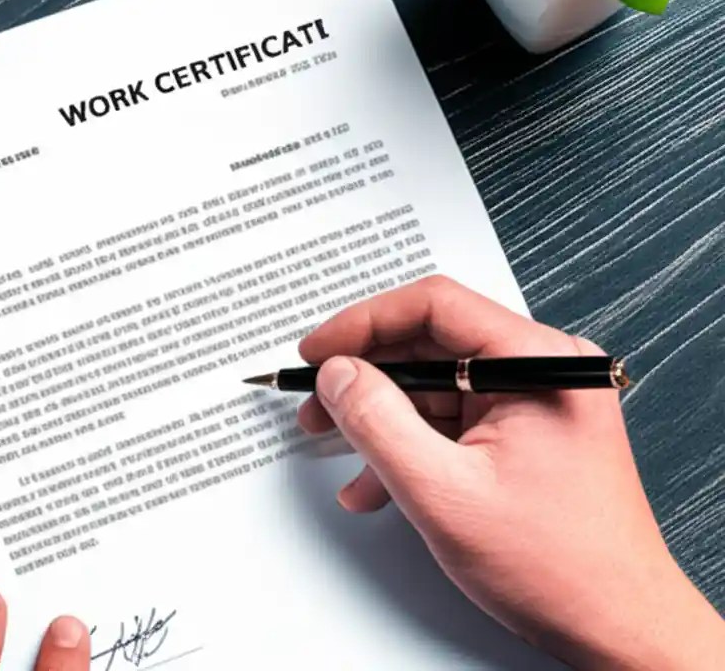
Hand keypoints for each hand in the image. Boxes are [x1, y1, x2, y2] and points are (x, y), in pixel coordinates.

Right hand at [297, 276, 724, 669]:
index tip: (317, 351)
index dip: (363, 323)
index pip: (435, 306)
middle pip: (431, 343)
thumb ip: (378, 423)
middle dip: (365, 374)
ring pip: (435, 386)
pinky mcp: (528, 433)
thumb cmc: (560, 566)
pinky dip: (411, 445)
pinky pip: (454, 420)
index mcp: (539, 363)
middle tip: (317, 399)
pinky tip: (377, 480)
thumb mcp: (443, 491)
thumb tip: (337, 374)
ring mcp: (538, 402)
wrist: (615, 625)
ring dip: (382, 417)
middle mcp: (544, 370)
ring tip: (338, 445)